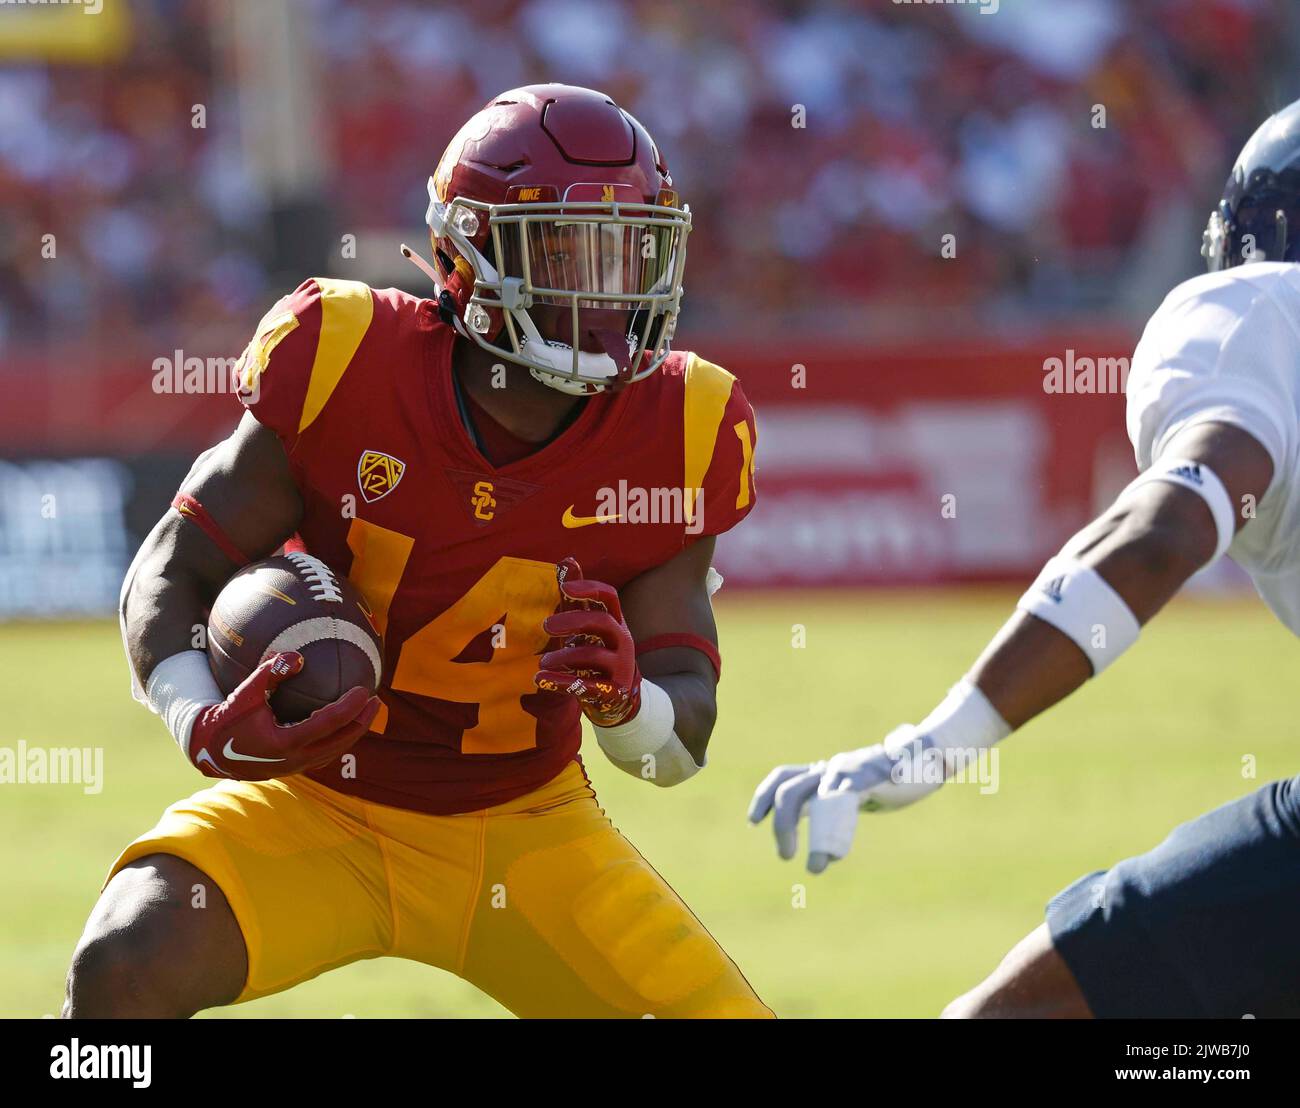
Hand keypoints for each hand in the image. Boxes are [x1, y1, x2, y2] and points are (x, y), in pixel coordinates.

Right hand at [189, 651, 379, 780]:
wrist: (210, 752)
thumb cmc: (227, 719)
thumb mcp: (245, 693)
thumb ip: (270, 673)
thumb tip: (298, 655)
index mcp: (287, 742)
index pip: (330, 723)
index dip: (350, 706)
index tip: (364, 690)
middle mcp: (296, 759)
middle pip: (342, 741)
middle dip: (362, 722)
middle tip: (376, 701)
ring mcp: (297, 767)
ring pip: (335, 751)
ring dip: (354, 732)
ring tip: (367, 712)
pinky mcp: (294, 768)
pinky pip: (325, 754)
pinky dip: (339, 739)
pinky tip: (344, 724)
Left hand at [534, 557, 640, 726]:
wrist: (614, 698)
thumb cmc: (595, 653)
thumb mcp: (586, 626)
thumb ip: (575, 597)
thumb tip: (566, 559)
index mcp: (615, 621)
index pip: (609, 596)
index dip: (588, 588)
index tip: (565, 588)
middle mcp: (622, 640)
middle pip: (602, 622)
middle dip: (572, 621)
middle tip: (546, 626)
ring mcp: (621, 666)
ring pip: (592, 655)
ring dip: (563, 656)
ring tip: (542, 661)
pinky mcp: (613, 691)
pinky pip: (587, 685)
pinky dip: (561, 682)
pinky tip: (540, 679)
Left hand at [747, 725, 941, 872]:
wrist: (931, 753)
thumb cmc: (895, 777)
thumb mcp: (861, 793)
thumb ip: (839, 809)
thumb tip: (824, 849)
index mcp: (827, 772)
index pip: (784, 777)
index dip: (764, 797)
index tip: (754, 820)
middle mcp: (831, 769)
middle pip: (788, 789)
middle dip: (780, 824)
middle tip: (785, 855)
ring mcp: (847, 773)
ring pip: (806, 797)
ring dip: (797, 831)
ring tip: (810, 866)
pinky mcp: (866, 780)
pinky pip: (837, 805)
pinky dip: (829, 835)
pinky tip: (831, 857)